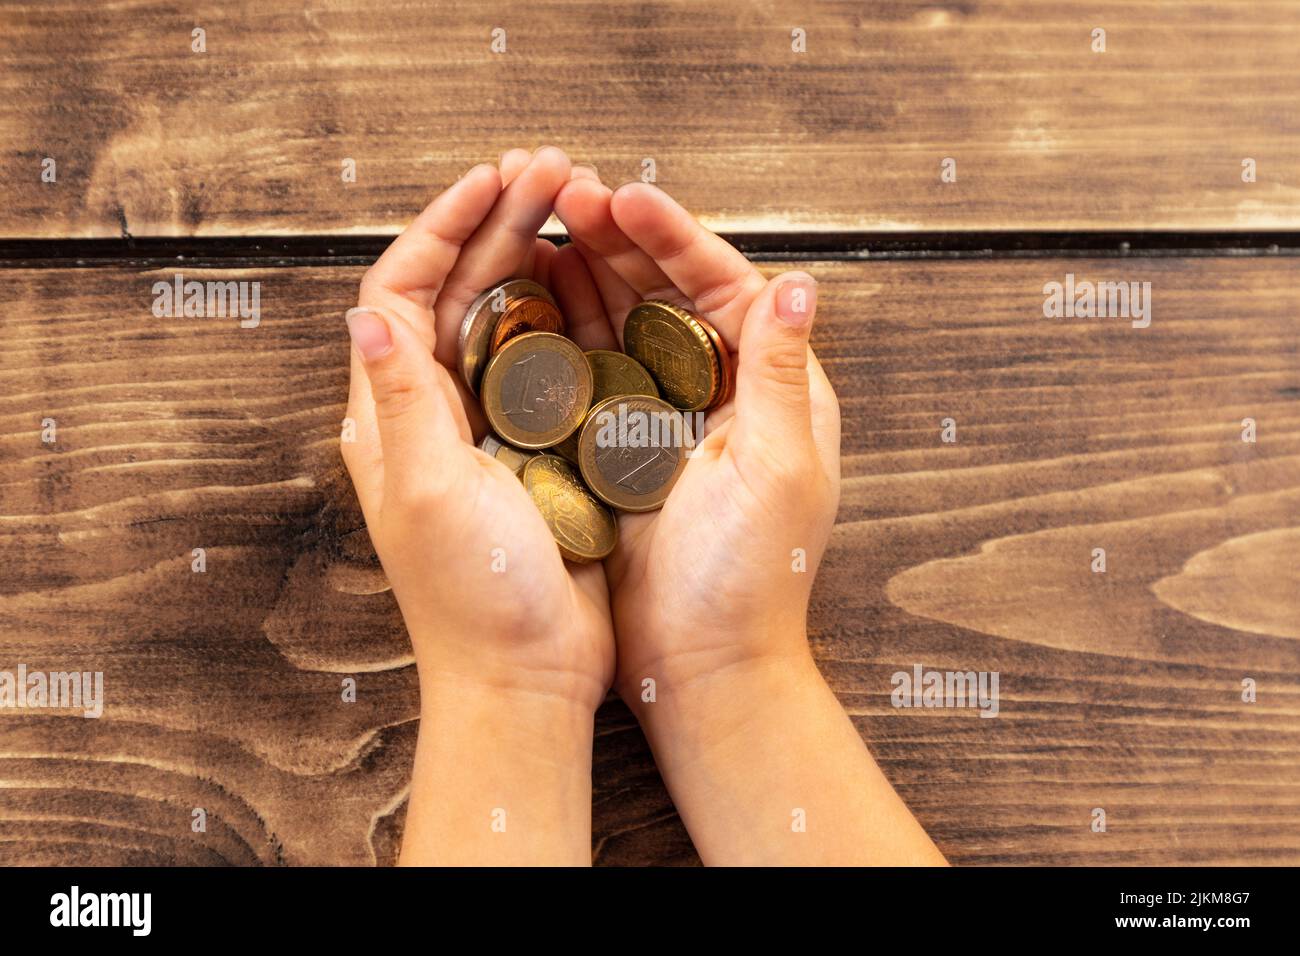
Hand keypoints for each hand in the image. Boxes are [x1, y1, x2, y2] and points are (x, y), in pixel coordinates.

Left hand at [342, 147, 612, 863]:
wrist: (528, 678)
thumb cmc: (474, 600)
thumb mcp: (428, 496)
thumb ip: (400, 404)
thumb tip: (365, 316)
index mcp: (392, 420)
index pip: (400, 292)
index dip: (441, 228)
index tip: (494, 181)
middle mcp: (433, 416)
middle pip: (457, 292)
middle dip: (500, 225)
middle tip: (555, 170)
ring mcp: (488, 433)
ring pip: (506, 320)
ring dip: (536, 259)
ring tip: (580, 204)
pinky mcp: (537, 453)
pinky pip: (549, 365)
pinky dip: (572, 317)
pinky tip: (604, 284)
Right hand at [551, 175, 840, 703]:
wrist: (703, 667)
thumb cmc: (751, 579)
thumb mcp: (777, 469)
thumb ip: (783, 373)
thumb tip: (800, 280)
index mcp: (775, 391)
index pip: (726, 287)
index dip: (675, 237)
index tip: (623, 196)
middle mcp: (724, 395)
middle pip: (670, 295)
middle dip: (621, 241)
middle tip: (566, 194)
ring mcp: (669, 420)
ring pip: (627, 324)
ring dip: (589, 273)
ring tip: (542, 224)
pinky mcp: (624, 450)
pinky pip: (593, 374)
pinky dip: (565, 333)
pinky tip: (530, 298)